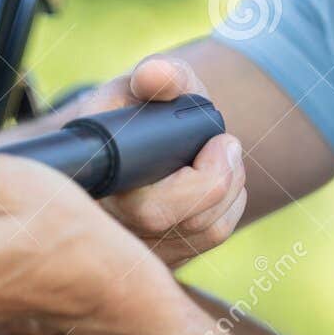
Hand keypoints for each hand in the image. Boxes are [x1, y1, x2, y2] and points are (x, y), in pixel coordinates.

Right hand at [59, 55, 245, 266]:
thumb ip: (155, 76)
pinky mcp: (163, 259)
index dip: (204, 179)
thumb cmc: (126, 112)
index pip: (159, 211)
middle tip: (225, 143)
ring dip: (228, 189)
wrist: (115, 145)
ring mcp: (140, 253)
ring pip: (209, 231)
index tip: (219, 141)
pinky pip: (210, 238)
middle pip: (197, 223)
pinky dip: (225, 206)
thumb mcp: (136, 86)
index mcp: (105, 191)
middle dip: (224, 176)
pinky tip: (211, 183)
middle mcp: (116, 235)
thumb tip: (155, 75)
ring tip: (214, 158)